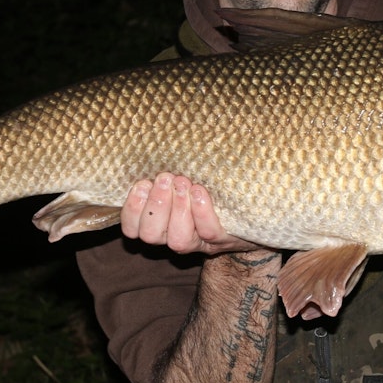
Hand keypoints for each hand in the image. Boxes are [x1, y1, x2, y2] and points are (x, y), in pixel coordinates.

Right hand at [121, 172, 259, 253]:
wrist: (251, 210)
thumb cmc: (207, 185)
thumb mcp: (183, 176)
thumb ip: (166, 170)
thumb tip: (152, 140)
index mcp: (158, 222)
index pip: (132, 229)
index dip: (132, 209)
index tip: (142, 183)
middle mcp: (174, 236)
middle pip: (151, 235)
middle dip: (156, 205)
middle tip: (166, 179)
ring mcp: (199, 241)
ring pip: (178, 240)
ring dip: (178, 209)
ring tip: (184, 182)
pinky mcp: (222, 239)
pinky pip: (208, 232)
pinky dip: (202, 212)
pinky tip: (200, 191)